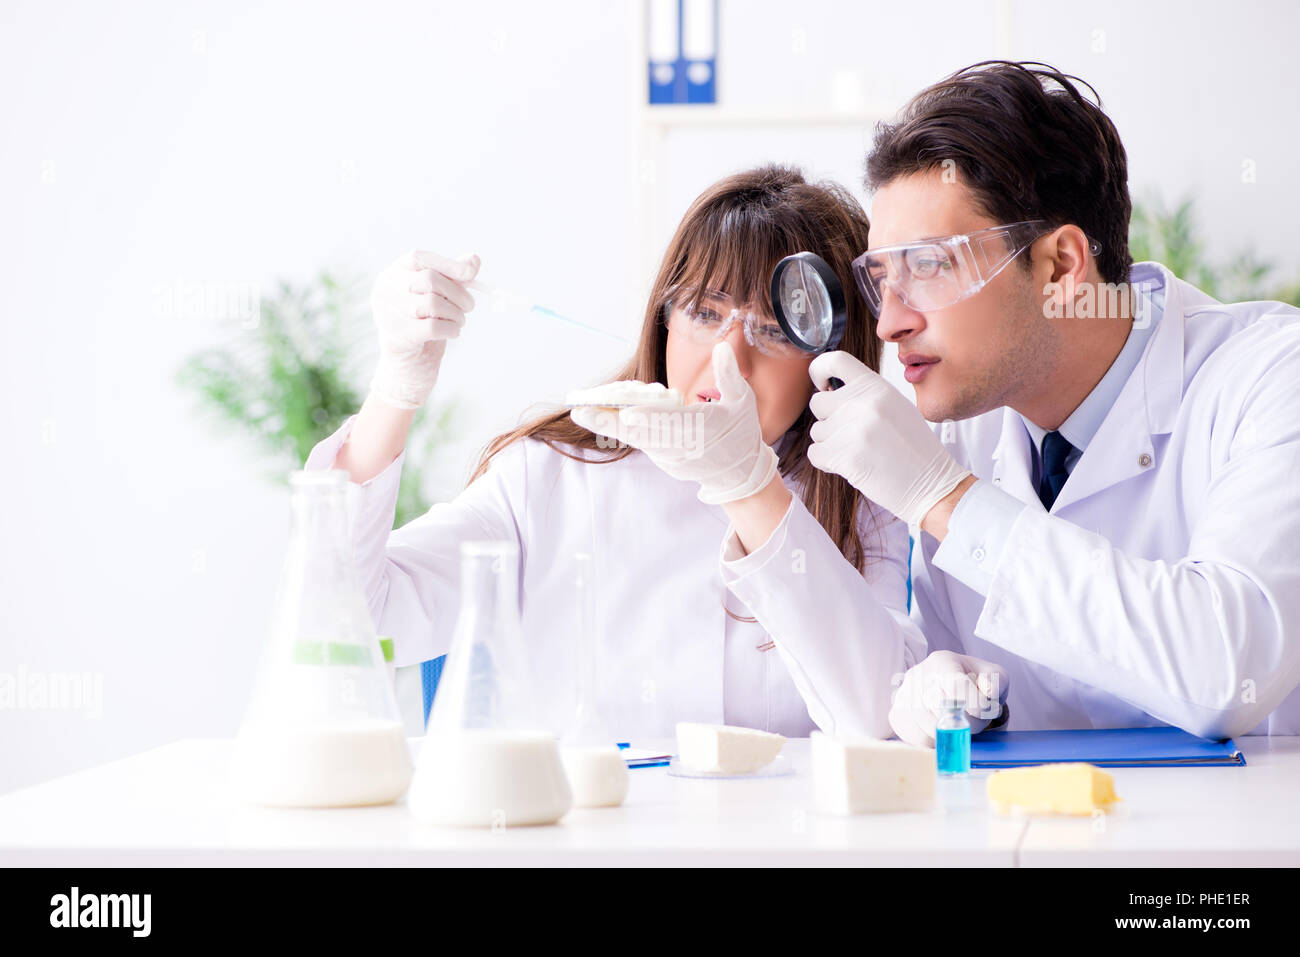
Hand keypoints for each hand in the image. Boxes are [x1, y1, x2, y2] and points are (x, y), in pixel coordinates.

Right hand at [368, 249, 479, 409]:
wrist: (408, 365)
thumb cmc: (424, 324)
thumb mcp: (440, 297)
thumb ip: (455, 277)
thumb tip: (474, 260)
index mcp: (394, 274)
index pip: (419, 258)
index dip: (447, 264)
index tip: (471, 273)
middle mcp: (385, 289)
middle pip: (429, 279)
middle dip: (458, 293)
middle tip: (469, 306)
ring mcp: (387, 312)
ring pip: (432, 303)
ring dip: (456, 313)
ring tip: (459, 321)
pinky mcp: (396, 336)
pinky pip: (433, 327)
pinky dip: (451, 329)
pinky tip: (453, 332)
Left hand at [569, 342, 777, 504]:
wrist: (740, 474)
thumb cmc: (741, 432)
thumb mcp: (744, 402)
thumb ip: (730, 375)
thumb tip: (722, 346)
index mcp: (705, 429)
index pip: (673, 422)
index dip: (649, 418)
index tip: (628, 414)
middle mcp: (683, 445)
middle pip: (642, 432)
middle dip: (610, 422)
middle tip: (581, 410)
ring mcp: (670, 456)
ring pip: (635, 439)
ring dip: (606, 425)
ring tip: (581, 411)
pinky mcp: (662, 460)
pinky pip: (639, 442)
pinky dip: (619, 430)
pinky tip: (599, 414)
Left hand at [806, 351, 970, 525]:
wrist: (931, 483)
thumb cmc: (912, 448)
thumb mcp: (895, 406)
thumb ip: (865, 394)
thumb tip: (828, 389)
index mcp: (877, 387)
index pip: (835, 361)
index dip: (819, 370)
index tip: (822, 386)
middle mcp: (864, 403)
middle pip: (818, 403)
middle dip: (828, 420)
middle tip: (852, 435)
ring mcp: (854, 429)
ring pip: (817, 431)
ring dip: (831, 444)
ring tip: (861, 452)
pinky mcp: (846, 456)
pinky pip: (815, 454)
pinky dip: (827, 462)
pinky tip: (853, 465)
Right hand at [889, 650, 1009, 748]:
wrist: (951, 685)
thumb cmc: (974, 682)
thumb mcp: (994, 676)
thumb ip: (996, 682)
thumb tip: (986, 691)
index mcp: (942, 661)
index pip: (955, 685)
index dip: (974, 704)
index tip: (984, 711)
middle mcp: (918, 675)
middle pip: (941, 709)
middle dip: (965, 722)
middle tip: (972, 721)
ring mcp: (903, 695)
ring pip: (927, 726)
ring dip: (949, 734)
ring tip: (956, 725)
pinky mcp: (898, 714)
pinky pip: (914, 737)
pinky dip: (932, 741)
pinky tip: (941, 732)